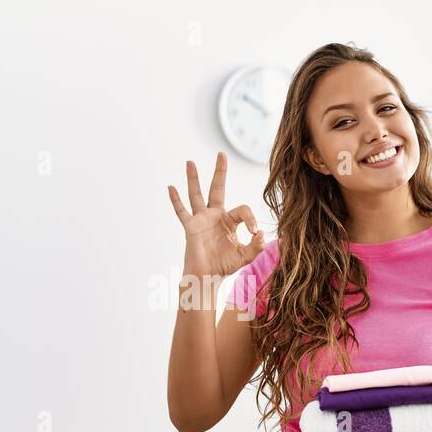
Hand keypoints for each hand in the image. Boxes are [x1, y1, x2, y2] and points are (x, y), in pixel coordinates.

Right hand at [167, 151, 265, 276]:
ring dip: (193, 179)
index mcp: (230, 222)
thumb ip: (256, 246)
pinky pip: (182, 211)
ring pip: (197, 195)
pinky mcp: (190, 227)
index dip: (250, 218)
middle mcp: (215, 217)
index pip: (242, 210)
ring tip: (190, 162)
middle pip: (217, 189)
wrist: (207, 276)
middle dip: (220, 173)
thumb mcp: (245, 256)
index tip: (253, 231)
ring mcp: (201, 220)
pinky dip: (175, 200)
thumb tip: (261, 233)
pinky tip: (171, 187)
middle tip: (221, 155)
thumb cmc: (225, 266)